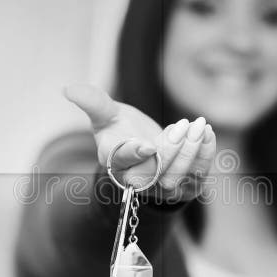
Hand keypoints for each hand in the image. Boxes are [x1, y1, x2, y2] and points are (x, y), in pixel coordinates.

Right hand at [64, 84, 215, 200]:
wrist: (145, 152)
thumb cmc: (121, 131)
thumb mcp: (106, 115)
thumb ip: (93, 102)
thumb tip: (68, 88)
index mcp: (115, 164)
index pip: (122, 164)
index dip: (133, 156)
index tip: (146, 145)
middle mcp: (138, 181)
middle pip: (155, 173)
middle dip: (172, 150)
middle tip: (185, 125)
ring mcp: (163, 187)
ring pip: (179, 177)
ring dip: (192, 152)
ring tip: (198, 125)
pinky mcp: (186, 186)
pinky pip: (198, 175)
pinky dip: (206, 154)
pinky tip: (207, 132)